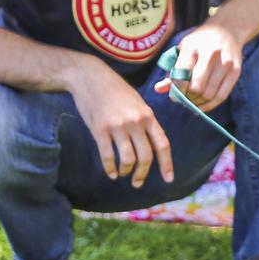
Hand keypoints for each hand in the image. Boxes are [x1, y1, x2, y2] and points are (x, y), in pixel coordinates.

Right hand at [70, 60, 173, 187]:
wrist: (90, 77)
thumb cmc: (115, 90)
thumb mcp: (137, 102)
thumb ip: (145, 122)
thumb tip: (152, 146)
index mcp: (147, 115)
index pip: (162, 144)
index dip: (167, 164)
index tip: (168, 179)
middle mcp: (135, 122)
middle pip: (146, 156)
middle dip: (142, 174)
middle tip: (137, 182)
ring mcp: (117, 126)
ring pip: (127, 159)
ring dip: (126, 172)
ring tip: (122, 175)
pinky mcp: (99, 129)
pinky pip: (107, 156)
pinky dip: (110, 169)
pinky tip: (111, 173)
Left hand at [154, 22, 242, 110]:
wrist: (228, 29)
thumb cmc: (200, 41)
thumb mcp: (183, 49)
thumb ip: (171, 70)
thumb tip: (159, 89)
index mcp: (193, 47)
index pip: (182, 76)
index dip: (177, 91)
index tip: (174, 96)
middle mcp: (211, 54)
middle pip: (197, 87)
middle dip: (188, 98)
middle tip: (184, 99)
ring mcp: (225, 63)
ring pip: (209, 94)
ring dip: (198, 103)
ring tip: (193, 101)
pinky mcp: (235, 71)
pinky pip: (221, 96)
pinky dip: (210, 105)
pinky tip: (202, 105)